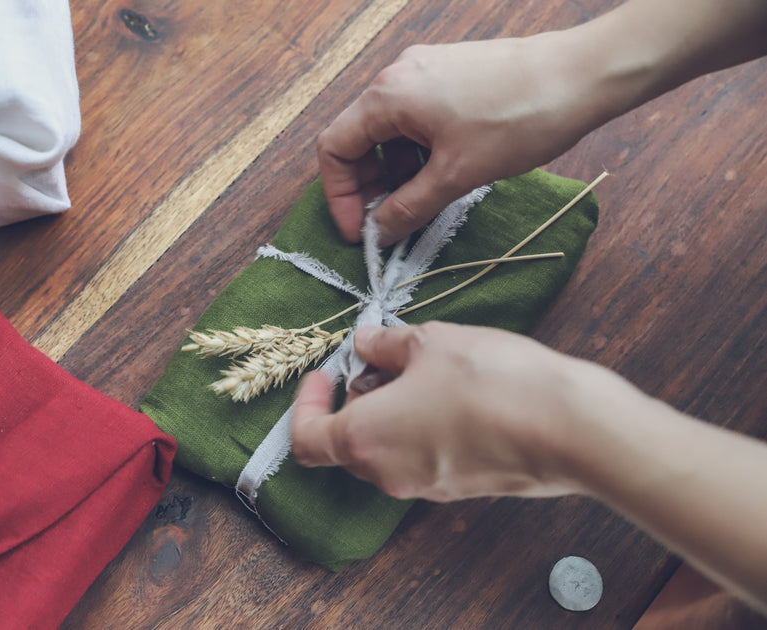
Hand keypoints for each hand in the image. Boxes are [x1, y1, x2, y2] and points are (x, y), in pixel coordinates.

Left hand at [290, 322, 633, 500]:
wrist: (568, 428)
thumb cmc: (490, 381)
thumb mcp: (431, 343)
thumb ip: (386, 345)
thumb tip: (366, 344)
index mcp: (364, 440)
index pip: (305, 438)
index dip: (306, 403)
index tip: (326, 373)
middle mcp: (386, 474)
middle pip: (346, 443)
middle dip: (355, 399)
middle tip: (381, 359)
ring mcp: (424, 488)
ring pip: (385, 450)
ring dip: (388, 412)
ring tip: (423, 369)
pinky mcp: (459, 489)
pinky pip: (419, 458)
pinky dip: (417, 428)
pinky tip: (450, 392)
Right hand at [317, 35, 594, 244]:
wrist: (581, 75)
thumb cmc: (519, 118)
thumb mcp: (456, 175)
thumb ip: (409, 207)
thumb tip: (379, 233)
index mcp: (388, 95)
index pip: (334, 148)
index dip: (340, 196)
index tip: (359, 231)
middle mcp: (399, 77)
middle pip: (359, 139)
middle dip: (368, 188)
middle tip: (387, 225)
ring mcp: (426, 73)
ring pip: (390, 132)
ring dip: (396, 174)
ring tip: (420, 206)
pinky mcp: (451, 77)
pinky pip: (416, 120)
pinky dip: (418, 154)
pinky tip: (440, 177)